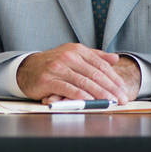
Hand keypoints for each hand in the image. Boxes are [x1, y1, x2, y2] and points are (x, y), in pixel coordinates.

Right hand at [17, 43, 131, 103]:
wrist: (27, 69)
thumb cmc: (54, 64)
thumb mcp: (74, 55)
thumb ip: (95, 56)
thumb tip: (115, 58)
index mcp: (76, 49)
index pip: (100, 64)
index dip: (113, 77)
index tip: (123, 89)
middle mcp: (67, 56)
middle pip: (94, 73)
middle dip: (111, 88)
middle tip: (122, 99)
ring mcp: (57, 67)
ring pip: (83, 81)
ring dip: (99, 93)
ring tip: (110, 102)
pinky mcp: (47, 79)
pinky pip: (67, 88)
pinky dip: (79, 95)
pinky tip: (89, 101)